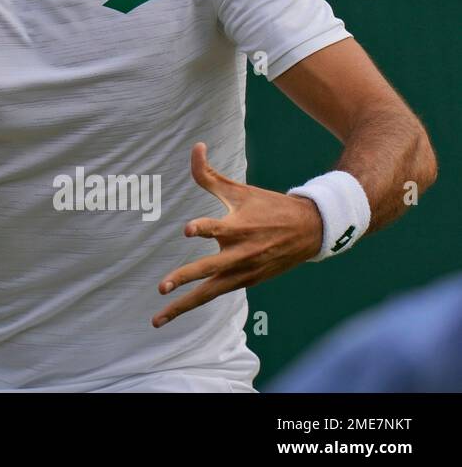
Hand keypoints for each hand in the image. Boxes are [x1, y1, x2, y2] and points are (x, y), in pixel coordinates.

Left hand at [153, 142, 322, 327]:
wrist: (310, 231)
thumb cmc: (268, 206)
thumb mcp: (239, 189)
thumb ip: (209, 174)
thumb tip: (195, 146)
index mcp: (239, 226)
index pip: (218, 228)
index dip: (203, 228)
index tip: (189, 230)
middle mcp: (241, 252)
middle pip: (209, 269)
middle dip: (185, 278)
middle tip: (162, 287)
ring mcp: (245, 271)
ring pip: (210, 293)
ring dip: (183, 306)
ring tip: (157, 320)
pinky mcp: (248, 282)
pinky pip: (218, 294)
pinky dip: (198, 303)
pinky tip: (177, 311)